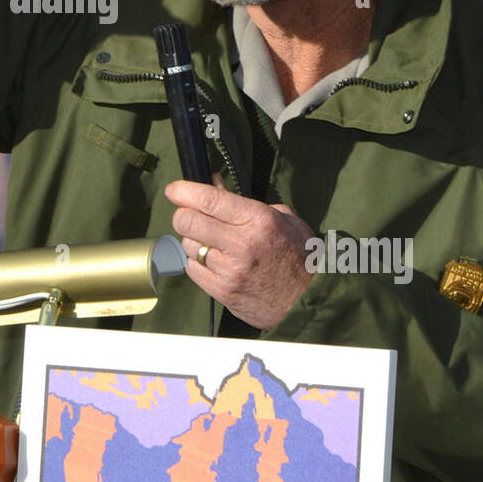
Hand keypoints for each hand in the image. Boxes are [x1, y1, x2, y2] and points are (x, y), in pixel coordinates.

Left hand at [165, 173, 314, 332]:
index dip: (184, 192)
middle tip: (190, 216)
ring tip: (211, 243)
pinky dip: (196, 262)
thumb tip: (213, 183)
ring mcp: (231, 270)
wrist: (309, 299)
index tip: (173, 189)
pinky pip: (192, 270)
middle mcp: (242, 244)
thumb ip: (243, 201)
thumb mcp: (280, 217)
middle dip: (184, 215)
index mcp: (259, 220)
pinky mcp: (224, 292)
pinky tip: (212, 261)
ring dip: (193, 241)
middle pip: (188, 221)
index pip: (210, 200)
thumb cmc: (298, 255)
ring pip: (188, 245)